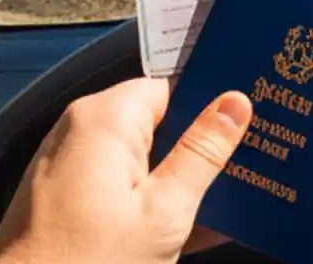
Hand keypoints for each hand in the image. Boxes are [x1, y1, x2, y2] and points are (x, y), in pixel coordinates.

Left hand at [0, 78, 251, 263]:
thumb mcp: (165, 213)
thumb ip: (202, 154)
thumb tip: (234, 103)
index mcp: (105, 120)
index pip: (171, 85)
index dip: (210, 100)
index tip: (247, 116)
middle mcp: (80, 132)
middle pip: (156, 120)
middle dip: (198, 143)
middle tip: (245, 163)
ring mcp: (69, 166)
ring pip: (141, 156)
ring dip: (178, 178)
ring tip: (223, 200)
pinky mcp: (65, 198)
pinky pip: (120, 184)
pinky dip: (150, 199)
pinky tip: (188, 227)